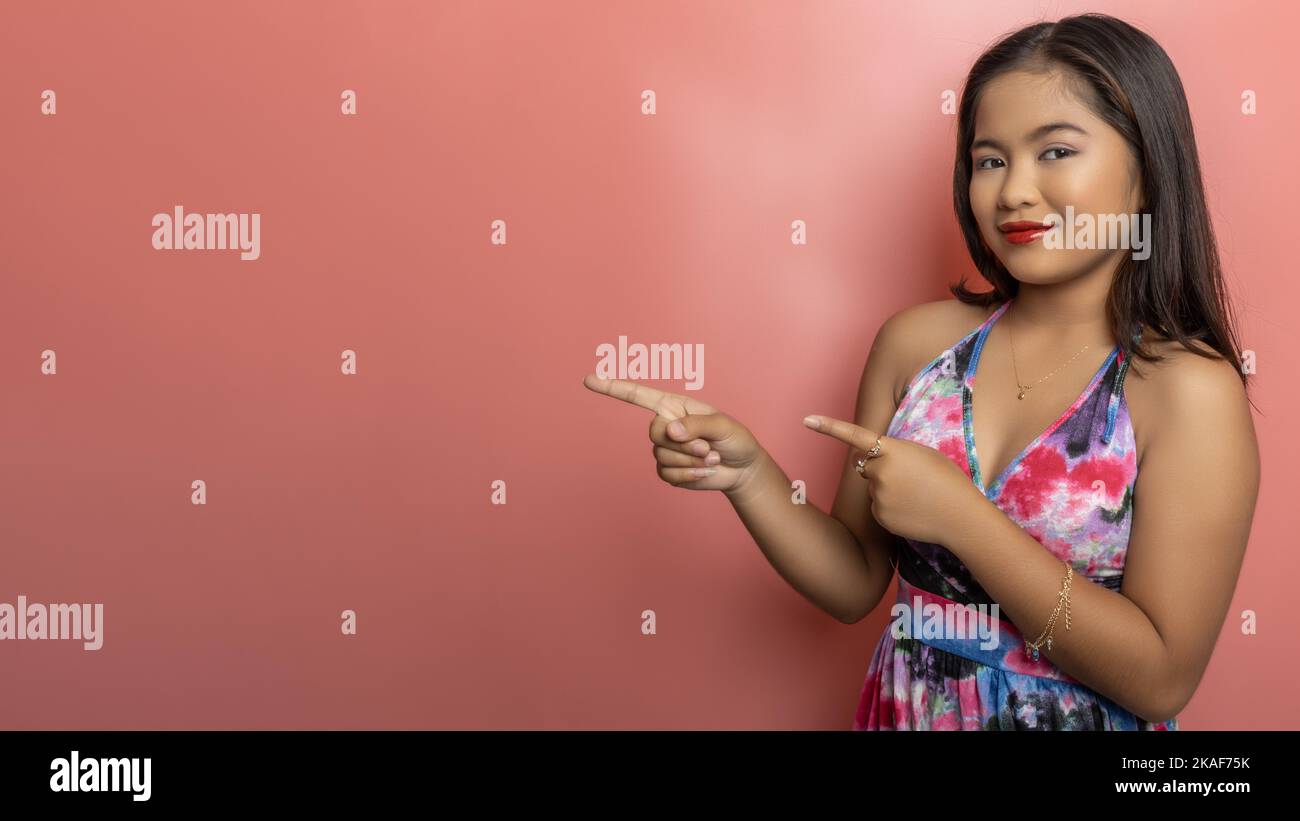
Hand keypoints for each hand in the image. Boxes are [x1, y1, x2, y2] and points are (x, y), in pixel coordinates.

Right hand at [582, 374, 765, 494]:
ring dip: (690, 461)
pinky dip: (689, 476)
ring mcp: (665, 449)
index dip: (613, 387)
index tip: (589, 380)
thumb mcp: (722, 425)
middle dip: (683, 444)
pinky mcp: (668, 471)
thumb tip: (669, 431)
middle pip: (654, 433)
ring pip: (662, 456)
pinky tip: (705, 472)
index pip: (638, 396)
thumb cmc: (735, 439)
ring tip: (710, 458)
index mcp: (675, 406)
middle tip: (707, 448)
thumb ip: (696, 424)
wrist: (742, 469)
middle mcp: (666, 425)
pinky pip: (667, 475)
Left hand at [802, 414, 981, 544]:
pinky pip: (877, 508)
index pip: (855, 436)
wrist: (960, 515)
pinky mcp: (879, 516)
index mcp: (892, 449)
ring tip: (916, 496)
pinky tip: (911, 511)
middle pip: (867, 465)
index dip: (829, 427)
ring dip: (888, 490)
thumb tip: (875, 463)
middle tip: (911, 479)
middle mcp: (880, 471)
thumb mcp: (924, 455)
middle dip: (881, 469)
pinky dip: (890, 509)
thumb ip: (897, 453)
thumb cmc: (948, 481)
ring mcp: (878, 495)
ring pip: (873, 488)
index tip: (807, 420)